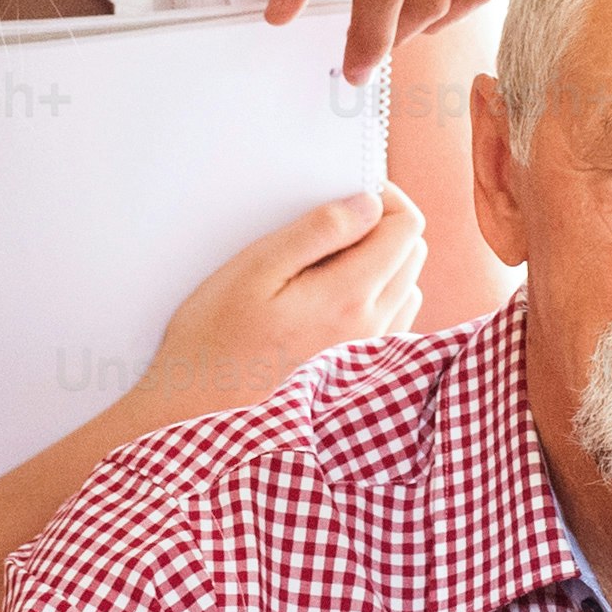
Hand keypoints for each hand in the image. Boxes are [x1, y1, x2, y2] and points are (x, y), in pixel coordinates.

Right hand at [148, 190, 424, 415]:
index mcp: (350, 296)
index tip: (347, 193)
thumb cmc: (214, 341)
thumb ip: (317, 233)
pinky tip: (329, 302)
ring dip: (381, 264)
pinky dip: (375, 298)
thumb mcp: (254, 271)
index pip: (408, 227)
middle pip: (413, 254)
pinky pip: (394, 321)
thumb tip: (369, 203)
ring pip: (407, 287)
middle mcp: (373, 328)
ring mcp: (370, 356)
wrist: (199, 418)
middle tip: (331, 225)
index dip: (385, 197)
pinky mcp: (360, 375)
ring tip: (326, 264)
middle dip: (383, 226)